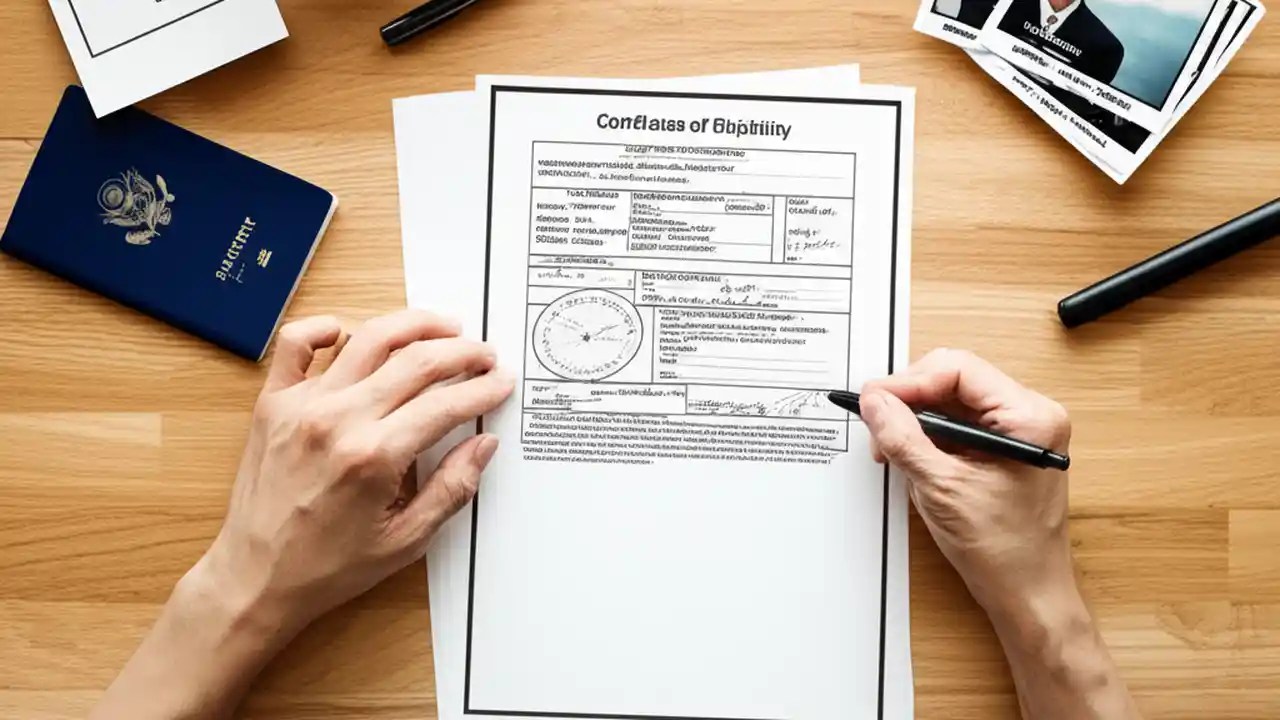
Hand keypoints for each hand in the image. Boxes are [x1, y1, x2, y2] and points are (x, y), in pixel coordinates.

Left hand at [202, 310, 514, 632]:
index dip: (482, 389)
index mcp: (373, 458)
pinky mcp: (273, 404)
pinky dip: (322, 328)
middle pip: (416, 361)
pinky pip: (295, 344)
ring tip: (443, 327)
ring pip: (368, 339)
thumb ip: (451, 489)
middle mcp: (337, 421)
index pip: (445, 405)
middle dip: (461, 352)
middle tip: (483, 354)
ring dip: (414, 324)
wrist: (255, 578)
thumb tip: (484, 444)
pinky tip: (347, 330)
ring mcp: (302, 406)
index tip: (500, 382)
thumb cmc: (326, 567)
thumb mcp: (405, 541)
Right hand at [858, 348, 1071, 615]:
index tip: (875, 401)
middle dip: (908, 399)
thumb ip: (904, 439)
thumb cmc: (1005, 550)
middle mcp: (1029, 415)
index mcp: (1030, 417)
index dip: (910, 382)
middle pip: (953, 378)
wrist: (1027, 593)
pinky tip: (909, 455)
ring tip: (890, 448)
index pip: (958, 369)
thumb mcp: (942, 489)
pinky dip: (925, 434)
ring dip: (913, 418)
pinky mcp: (1001, 446)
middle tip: (876, 425)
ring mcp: (1016, 430)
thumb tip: (874, 402)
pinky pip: (956, 422)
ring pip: (950, 399)